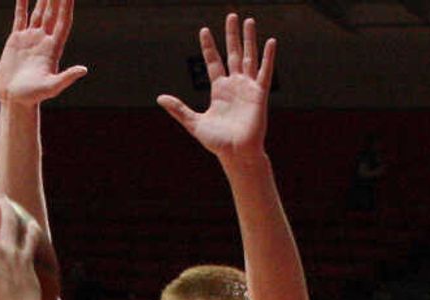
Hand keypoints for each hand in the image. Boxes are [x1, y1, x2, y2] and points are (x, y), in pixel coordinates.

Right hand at [0, 0, 87, 106]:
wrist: (15, 100)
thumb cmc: (33, 97)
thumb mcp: (51, 87)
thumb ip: (67, 77)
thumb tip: (83, 70)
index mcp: (53, 48)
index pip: (63, 20)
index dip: (67, 5)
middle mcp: (44, 40)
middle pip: (53, 12)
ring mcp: (31, 38)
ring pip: (39, 11)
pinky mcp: (17, 40)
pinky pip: (20, 17)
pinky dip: (22, 4)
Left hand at [158, 15, 274, 164]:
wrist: (236, 154)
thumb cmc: (217, 142)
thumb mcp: (194, 123)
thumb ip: (179, 109)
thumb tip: (160, 98)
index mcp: (219, 90)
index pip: (213, 62)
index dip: (209, 47)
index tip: (204, 30)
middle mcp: (234, 85)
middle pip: (233, 53)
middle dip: (231, 35)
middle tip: (231, 15)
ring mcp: (248, 88)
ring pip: (248, 57)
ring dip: (249, 39)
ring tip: (248, 21)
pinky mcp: (259, 94)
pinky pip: (264, 72)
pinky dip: (268, 57)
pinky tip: (270, 41)